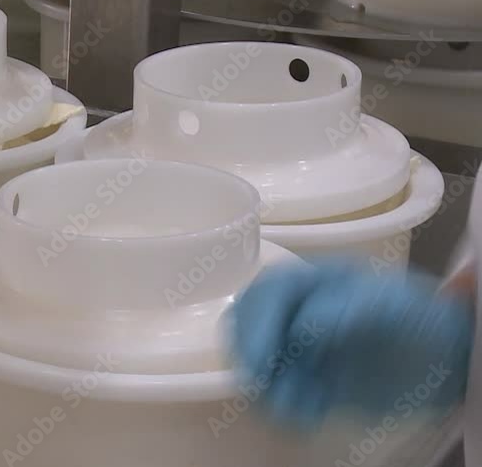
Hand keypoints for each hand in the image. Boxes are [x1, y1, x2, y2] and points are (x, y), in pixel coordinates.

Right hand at [230, 259, 473, 427]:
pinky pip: (277, 393)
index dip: (256, 322)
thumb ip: (344, 309)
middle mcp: (297, 311)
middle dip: (251, 353)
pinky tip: (312, 411)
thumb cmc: (421, 320)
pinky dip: (286, 407)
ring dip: (268, 385)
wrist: (446, 360)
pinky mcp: (306, 379)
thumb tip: (303, 326)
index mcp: (313, 282)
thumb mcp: (387, 304)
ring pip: (256, 362)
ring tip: (302, 402)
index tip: (261, 357)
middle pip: (246, 324)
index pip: (266, 292)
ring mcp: (298, 346)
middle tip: (265, 381)